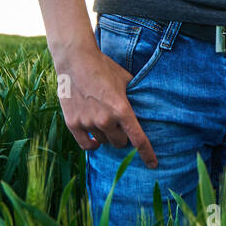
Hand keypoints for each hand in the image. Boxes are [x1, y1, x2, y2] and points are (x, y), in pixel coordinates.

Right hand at [53, 45, 157, 168]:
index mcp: (122, 109)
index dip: (147, 154)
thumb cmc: (104, 68)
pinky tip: (94, 140)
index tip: (152, 165)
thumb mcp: (126, 80)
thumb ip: (135, 97)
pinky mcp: (73, 123)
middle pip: (120, 143)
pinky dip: (92, 144)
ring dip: (105, 136)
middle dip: (121, 136)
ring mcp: (88, 122)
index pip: (138, 139)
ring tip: (101, 119)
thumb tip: (145, 110)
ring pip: (103, 142)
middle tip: (117, 125)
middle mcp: (105, 119)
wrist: (75, 60)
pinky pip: (86, 145)